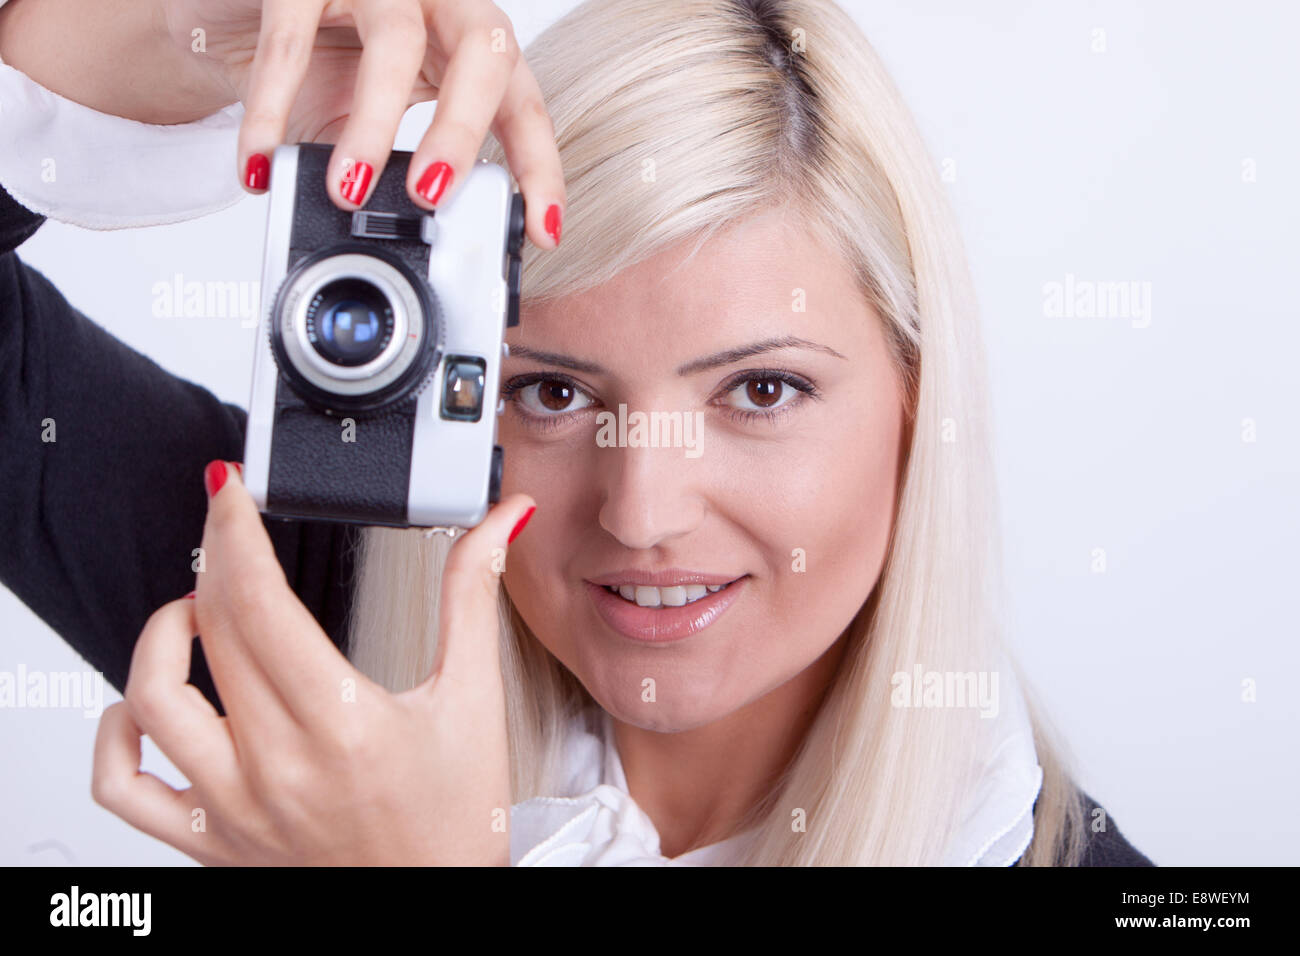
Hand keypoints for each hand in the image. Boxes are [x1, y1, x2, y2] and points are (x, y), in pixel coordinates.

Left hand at [91, 460, 536, 864]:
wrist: (437, 905)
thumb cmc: (457, 819)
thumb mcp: (474, 696)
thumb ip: (474, 595)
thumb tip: (499, 521)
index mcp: (343, 724)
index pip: (259, 602)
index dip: (235, 530)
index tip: (231, 492)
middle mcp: (279, 766)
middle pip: (210, 630)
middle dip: (212, 557)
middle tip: (230, 529)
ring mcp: (236, 806)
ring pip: (150, 700)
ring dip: (162, 635)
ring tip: (196, 612)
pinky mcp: (212, 840)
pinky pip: (125, 788)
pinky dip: (115, 736)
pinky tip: (146, 705)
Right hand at [161, 0, 564, 243]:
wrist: (229, 15)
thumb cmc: (317, 65)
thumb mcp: (370, 123)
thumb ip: (393, 172)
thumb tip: (410, 245)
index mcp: (468, 46)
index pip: (523, 104)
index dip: (539, 168)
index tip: (542, 231)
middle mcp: (436, 3)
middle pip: (482, 54)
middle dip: (462, 132)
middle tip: (431, 197)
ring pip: (394, 41)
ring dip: (374, 125)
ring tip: (349, 191)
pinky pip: (289, 39)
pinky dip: (272, 109)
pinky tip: (262, 163)